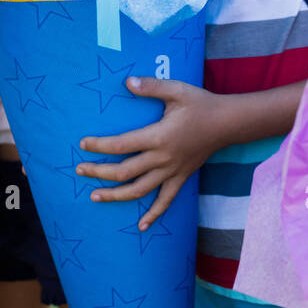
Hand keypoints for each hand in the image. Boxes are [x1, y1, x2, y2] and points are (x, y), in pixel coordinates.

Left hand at [76, 77, 231, 229]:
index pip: (121, 145)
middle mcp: (163, 158)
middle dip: (99, 172)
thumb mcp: (177, 90)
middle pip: (124, 172)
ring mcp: (172, 172)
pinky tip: (141, 226)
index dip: (100, 146)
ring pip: (139, 190)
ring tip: (95, 196)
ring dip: (115, 196)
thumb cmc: (200, 104)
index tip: (83, 144)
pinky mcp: (181, 178)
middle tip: (80, 170)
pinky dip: (153, 215)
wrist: (227, 123)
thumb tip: (127, 82)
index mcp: (159, 136)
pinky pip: (166, 201)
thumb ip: (151, 86)